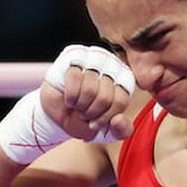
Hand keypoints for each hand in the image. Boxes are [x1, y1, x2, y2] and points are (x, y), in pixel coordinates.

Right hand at [0, 45, 135, 164]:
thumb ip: (122, 130)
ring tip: (77, 105)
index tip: (96, 122)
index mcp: (126, 81)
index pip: (121, 101)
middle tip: (84, 112)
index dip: (105, 118)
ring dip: (80, 105)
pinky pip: (74, 78)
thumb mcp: (108, 130)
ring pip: (89, 89)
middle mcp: (113, 65)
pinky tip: (69, 98)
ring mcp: (94, 57)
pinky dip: (70, 95)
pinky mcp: (74, 55)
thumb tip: (118, 120)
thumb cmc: (87, 118)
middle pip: (105, 97)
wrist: (60, 115)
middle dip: (91, 113)